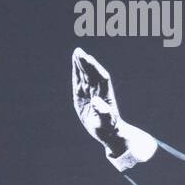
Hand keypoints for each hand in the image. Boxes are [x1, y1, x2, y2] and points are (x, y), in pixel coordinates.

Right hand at [72, 48, 155, 169]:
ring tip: (76, 53)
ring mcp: (91, 93)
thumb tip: (96, 101)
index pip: (101, 78)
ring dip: (81, 65)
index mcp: (106, 96)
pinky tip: (74, 64)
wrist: (109, 133)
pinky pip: (79, 82)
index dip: (95, 68)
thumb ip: (103, 112)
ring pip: (86, 76)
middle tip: (79, 52)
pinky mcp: (83, 97)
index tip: (88, 59)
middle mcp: (99, 92)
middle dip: (86, 63)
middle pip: (92, 74)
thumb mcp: (106, 123)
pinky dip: (77, 73)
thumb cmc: (109, 128)